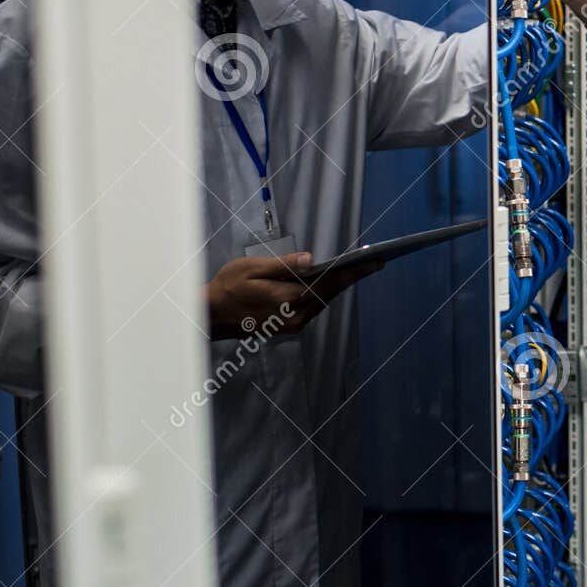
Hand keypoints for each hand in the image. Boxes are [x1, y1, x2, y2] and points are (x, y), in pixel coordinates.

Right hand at [205, 252, 384, 340]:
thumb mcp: (252, 269)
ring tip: (356, 268)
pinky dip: (322, 294)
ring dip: (338, 285)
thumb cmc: (228, 287)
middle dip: (352, 276)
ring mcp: (293, 324)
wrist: (211, 316)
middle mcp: (296, 315)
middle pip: (331, 292)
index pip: (330, 282)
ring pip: (323, 301)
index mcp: (289, 298)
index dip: (354, 271)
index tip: (375, 262)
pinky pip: (312, 307)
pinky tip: (328, 282)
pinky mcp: (290, 327)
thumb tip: (310, 260)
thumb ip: (283, 265)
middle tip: (374, 261)